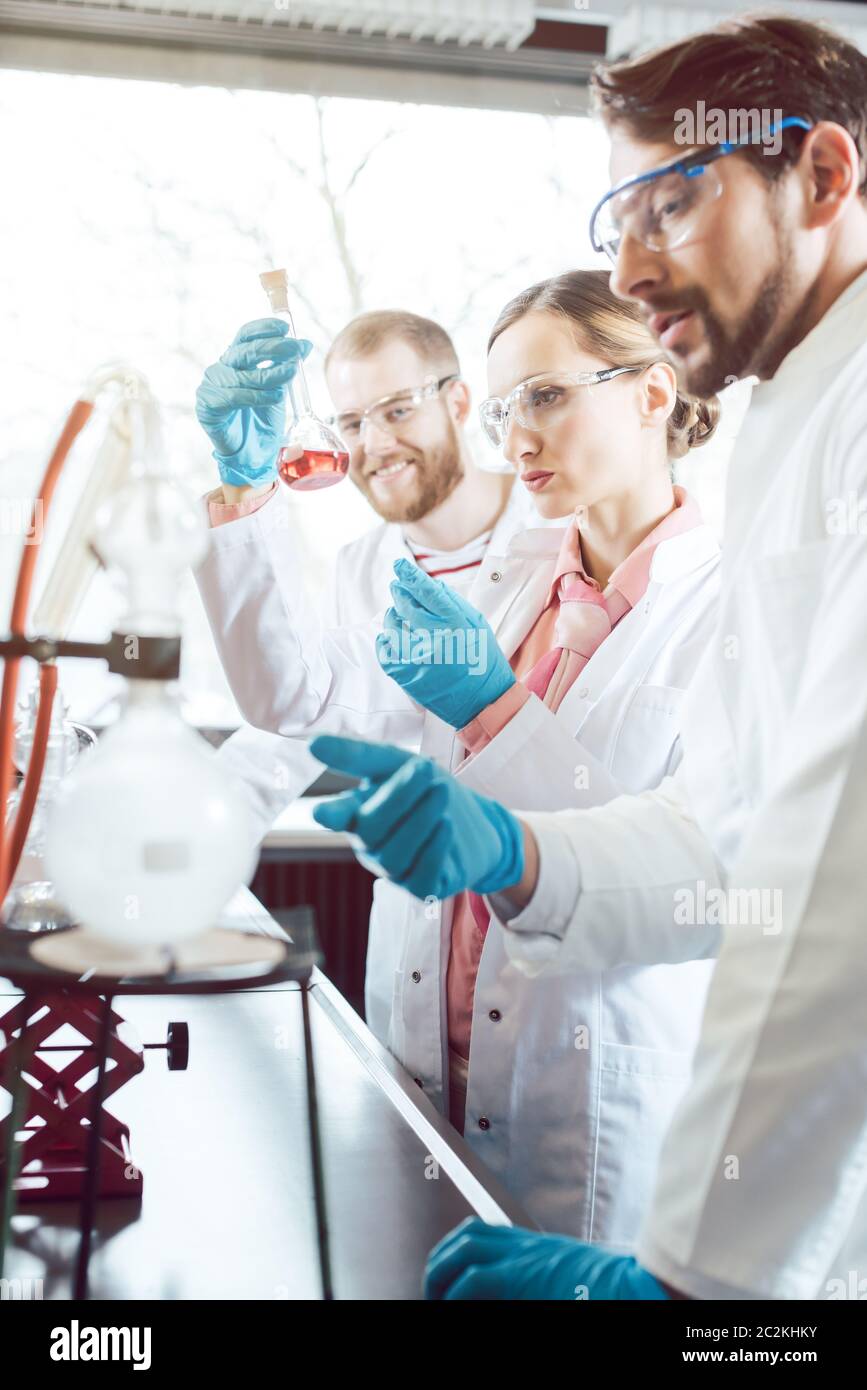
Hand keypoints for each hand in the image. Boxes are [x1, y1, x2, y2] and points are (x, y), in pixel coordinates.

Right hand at [195, 318, 311, 487]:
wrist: (252, 453)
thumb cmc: (262, 420)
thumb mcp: (278, 389)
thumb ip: (285, 369)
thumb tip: (304, 346)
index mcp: (235, 361)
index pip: (245, 336)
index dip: (264, 328)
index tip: (285, 327)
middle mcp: (221, 369)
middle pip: (245, 351)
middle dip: (274, 348)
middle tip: (296, 349)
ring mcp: (212, 386)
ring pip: (243, 375)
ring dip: (270, 374)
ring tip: (291, 373)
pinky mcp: (208, 406)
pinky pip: (233, 397)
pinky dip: (256, 396)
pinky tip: (275, 396)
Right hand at [309, 736, 523, 899]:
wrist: (475, 821)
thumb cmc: (424, 788)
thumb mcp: (394, 762)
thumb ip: (357, 754)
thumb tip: (312, 744)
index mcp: (356, 814)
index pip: (336, 817)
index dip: (330, 815)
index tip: (321, 812)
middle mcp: (369, 846)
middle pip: (371, 829)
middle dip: (400, 796)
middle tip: (426, 770)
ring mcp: (393, 871)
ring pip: (395, 854)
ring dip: (421, 819)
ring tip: (442, 791)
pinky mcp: (421, 889)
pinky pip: (421, 877)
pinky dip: (435, 848)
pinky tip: (447, 825)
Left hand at [376, 558, 514, 727]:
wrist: (483, 700)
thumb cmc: (482, 659)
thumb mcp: (477, 625)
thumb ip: (454, 603)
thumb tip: (432, 585)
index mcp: (456, 622)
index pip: (426, 590)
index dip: (409, 575)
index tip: (398, 565)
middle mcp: (436, 636)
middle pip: (406, 604)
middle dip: (399, 592)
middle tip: (397, 588)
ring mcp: (419, 656)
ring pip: (392, 625)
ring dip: (392, 616)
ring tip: (396, 614)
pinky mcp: (407, 675)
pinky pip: (385, 650)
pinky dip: (384, 640)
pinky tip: (390, 637)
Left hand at [424, 1219, 669, 1300]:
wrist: (638, 1288)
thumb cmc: (614, 1290)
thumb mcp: (567, 1278)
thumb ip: (539, 1279)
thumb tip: (520, 1290)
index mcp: (535, 1248)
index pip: (483, 1234)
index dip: (456, 1250)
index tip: (445, 1272)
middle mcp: (526, 1247)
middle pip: (468, 1234)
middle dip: (441, 1258)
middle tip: (432, 1289)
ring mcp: (524, 1258)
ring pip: (464, 1246)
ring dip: (441, 1271)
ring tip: (435, 1296)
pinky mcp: (521, 1278)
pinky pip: (473, 1281)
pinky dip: (455, 1293)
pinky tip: (452, 1306)